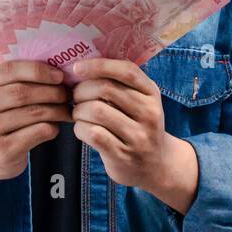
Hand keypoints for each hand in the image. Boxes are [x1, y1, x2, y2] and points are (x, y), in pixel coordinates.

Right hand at [0, 60, 71, 185]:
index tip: (59, 75)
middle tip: (67, 94)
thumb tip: (57, 69)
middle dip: (51, 91)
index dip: (38, 70)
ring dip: (56, 109)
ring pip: (32, 113)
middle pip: (22, 92)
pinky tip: (55, 127)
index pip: (10, 69)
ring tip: (66, 110)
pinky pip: (37, 133)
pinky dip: (52, 127)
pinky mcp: (2, 151)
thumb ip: (17, 80)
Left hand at [69, 57, 182, 194]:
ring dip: (78, 110)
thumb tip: (83, 65)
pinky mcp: (123, 156)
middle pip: (106, 89)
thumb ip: (120, 83)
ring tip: (78, 114)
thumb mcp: (140, 101)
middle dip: (82, 90)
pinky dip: (80, 128)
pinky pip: (93, 134)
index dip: (98, 65)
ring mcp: (138, 136)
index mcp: (152, 93)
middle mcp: (149, 113)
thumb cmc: (138, 126)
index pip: (126, 71)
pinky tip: (82, 129)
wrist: (155, 165)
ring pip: (97, 111)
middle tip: (75, 96)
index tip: (76, 68)